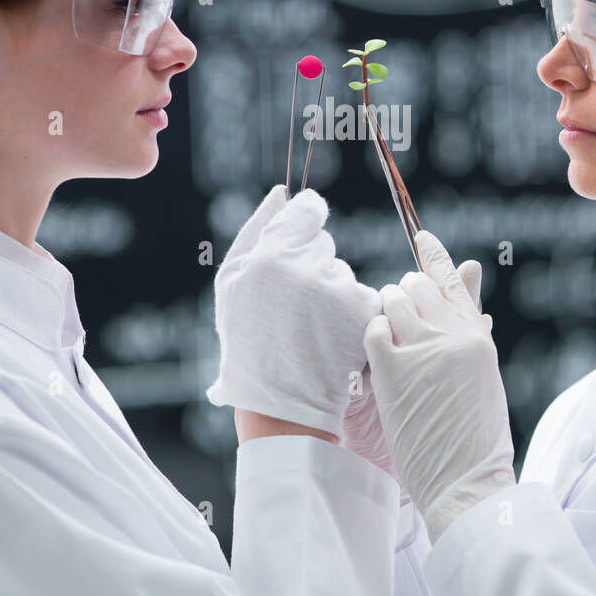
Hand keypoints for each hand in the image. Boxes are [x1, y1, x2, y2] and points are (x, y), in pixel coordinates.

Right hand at [207, 187, 379, 437]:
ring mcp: (338, 291)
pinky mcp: (363, 313)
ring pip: (342, 272)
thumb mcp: (232, 283)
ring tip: (309, 326)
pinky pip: (361, 295)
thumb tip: (283, 192)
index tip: (296, 251)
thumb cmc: (249, 340)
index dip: (302, 228)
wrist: (281, 403)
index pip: (309, 209)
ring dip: (331, 292)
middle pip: (323, 243)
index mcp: (270, 256)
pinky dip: (350, 313)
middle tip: (293, 306)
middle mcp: (307, 269)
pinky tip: (330, 336)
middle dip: (311, 266)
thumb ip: (258, 229)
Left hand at [340, 259, 483, 486]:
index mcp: (476, 335)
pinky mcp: (394, 369)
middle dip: (404, 294)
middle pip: (415, 286)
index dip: (433, 255)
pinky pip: (372, 330)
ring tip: (389, 340)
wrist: (466, 480)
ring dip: (385, 314)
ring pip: (391, 302)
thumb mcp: (481, 371)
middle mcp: (452, 334)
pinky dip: (371, 337)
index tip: (421, 236)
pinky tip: (377, 357)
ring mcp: (422, 349)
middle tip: (400, 317)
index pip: (452, 278)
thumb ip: (470, 323)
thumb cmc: (475, 434)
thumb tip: (471, 270)